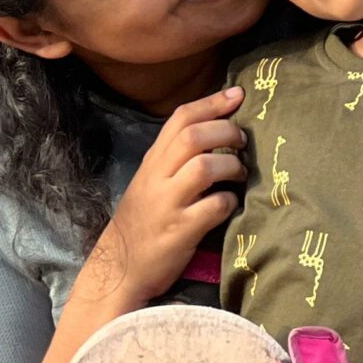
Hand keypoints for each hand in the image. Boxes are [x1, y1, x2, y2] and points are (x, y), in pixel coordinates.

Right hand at [97, 85, 245, 300]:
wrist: (119, 267)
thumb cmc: (142, 222)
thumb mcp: (150, 181)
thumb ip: (175, 157)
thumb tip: (213, 130)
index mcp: (153, 161)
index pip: (181, 118)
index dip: (212, 102)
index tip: (238, 95)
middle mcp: (157, 177)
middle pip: (194, 136)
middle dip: (226, 132)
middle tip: (242, 143)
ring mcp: (168, 204)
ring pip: (205, 167)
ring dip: (231, 167)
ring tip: (239, 175)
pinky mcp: (180, 231)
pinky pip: (214, 207)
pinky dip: (230, 202)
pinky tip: (231, 205)